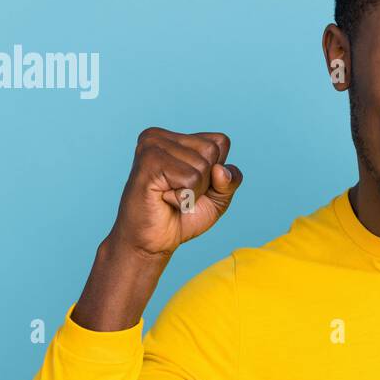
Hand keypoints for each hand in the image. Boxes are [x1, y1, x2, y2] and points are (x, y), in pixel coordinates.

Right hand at [108, 128, 242, 259]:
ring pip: (202, 166)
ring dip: (192, 192)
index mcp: (175, 138)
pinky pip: (190, 179)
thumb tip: (220, 170)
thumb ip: (231, 179)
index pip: (220, 141)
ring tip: (170, 197)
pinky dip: (183, 198)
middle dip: (204, 182)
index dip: (216, 171)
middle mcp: (159, 136)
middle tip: (179, 193)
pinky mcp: (148, 162)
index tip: (191, 185)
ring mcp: (151, 146)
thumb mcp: (218, 197)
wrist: (152, 242)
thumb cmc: (182, 216)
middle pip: (212, 151)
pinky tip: (163, 199)